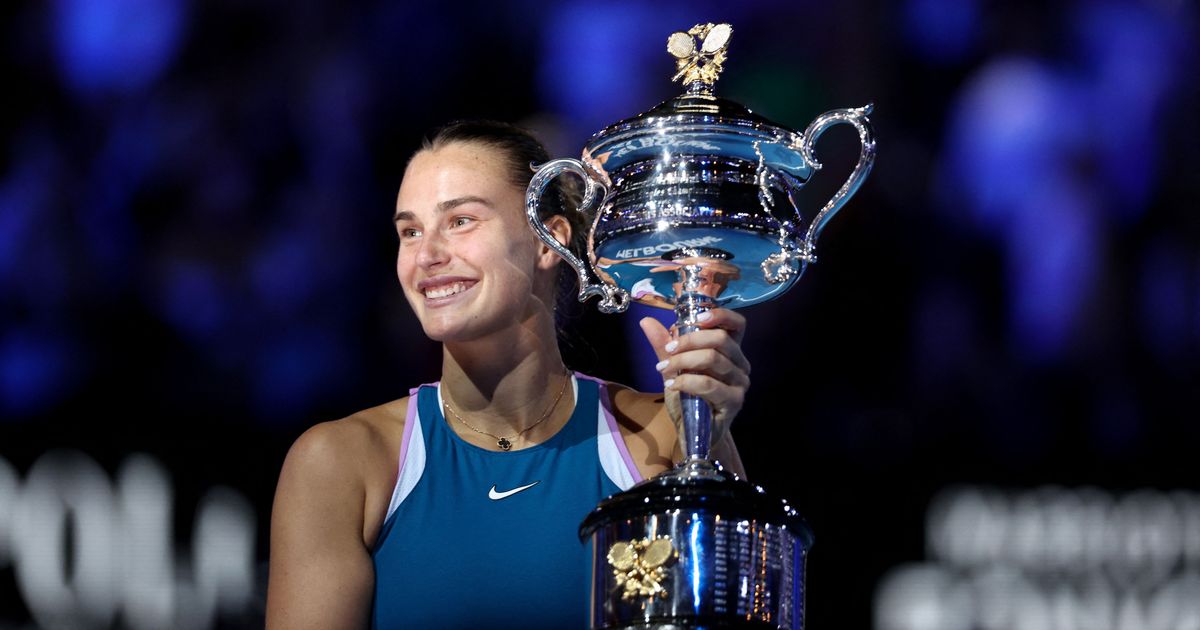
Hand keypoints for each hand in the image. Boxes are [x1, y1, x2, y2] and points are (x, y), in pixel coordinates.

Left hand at [638, 308, 750, 443]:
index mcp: (730, 351)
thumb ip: (664, 346)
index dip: (721, 315)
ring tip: (664, 369)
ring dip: (683, 361)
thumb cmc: (688, 398)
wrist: (693, 432)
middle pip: (720, 339)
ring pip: (713, 359)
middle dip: (690, 340)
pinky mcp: (734, 401)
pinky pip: (709, 384)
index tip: (697, 317)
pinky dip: (687, 381)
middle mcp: (740, 364)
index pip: (736, 324)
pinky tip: (672, 385)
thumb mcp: (673, 368)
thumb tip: (646, 321)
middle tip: (668, 349)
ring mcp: (740, 383)